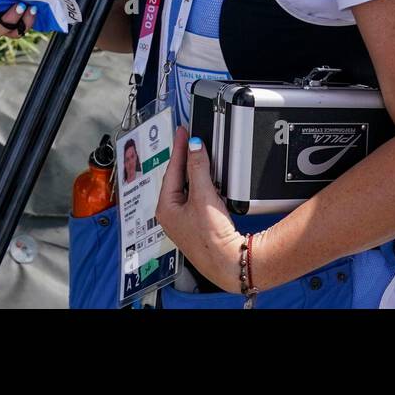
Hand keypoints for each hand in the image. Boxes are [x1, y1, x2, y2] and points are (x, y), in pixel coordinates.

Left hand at [156, 126, 243, 292]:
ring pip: (187, 188)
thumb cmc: (211, 239)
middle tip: (189, 140)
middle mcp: (171, 215)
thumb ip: (198, 168)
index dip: (179, 148)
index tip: (184, 132)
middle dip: (184, 159)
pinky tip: (208, 180)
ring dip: (193, 172)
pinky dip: (201, 185)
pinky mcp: (197, 225)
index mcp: (165, 207)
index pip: (172, 169)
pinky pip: (196, 197)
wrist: (228, 262)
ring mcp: (183, 221)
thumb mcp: (203, 196)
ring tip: (198, 154)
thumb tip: (194, 147)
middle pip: (177, 178)